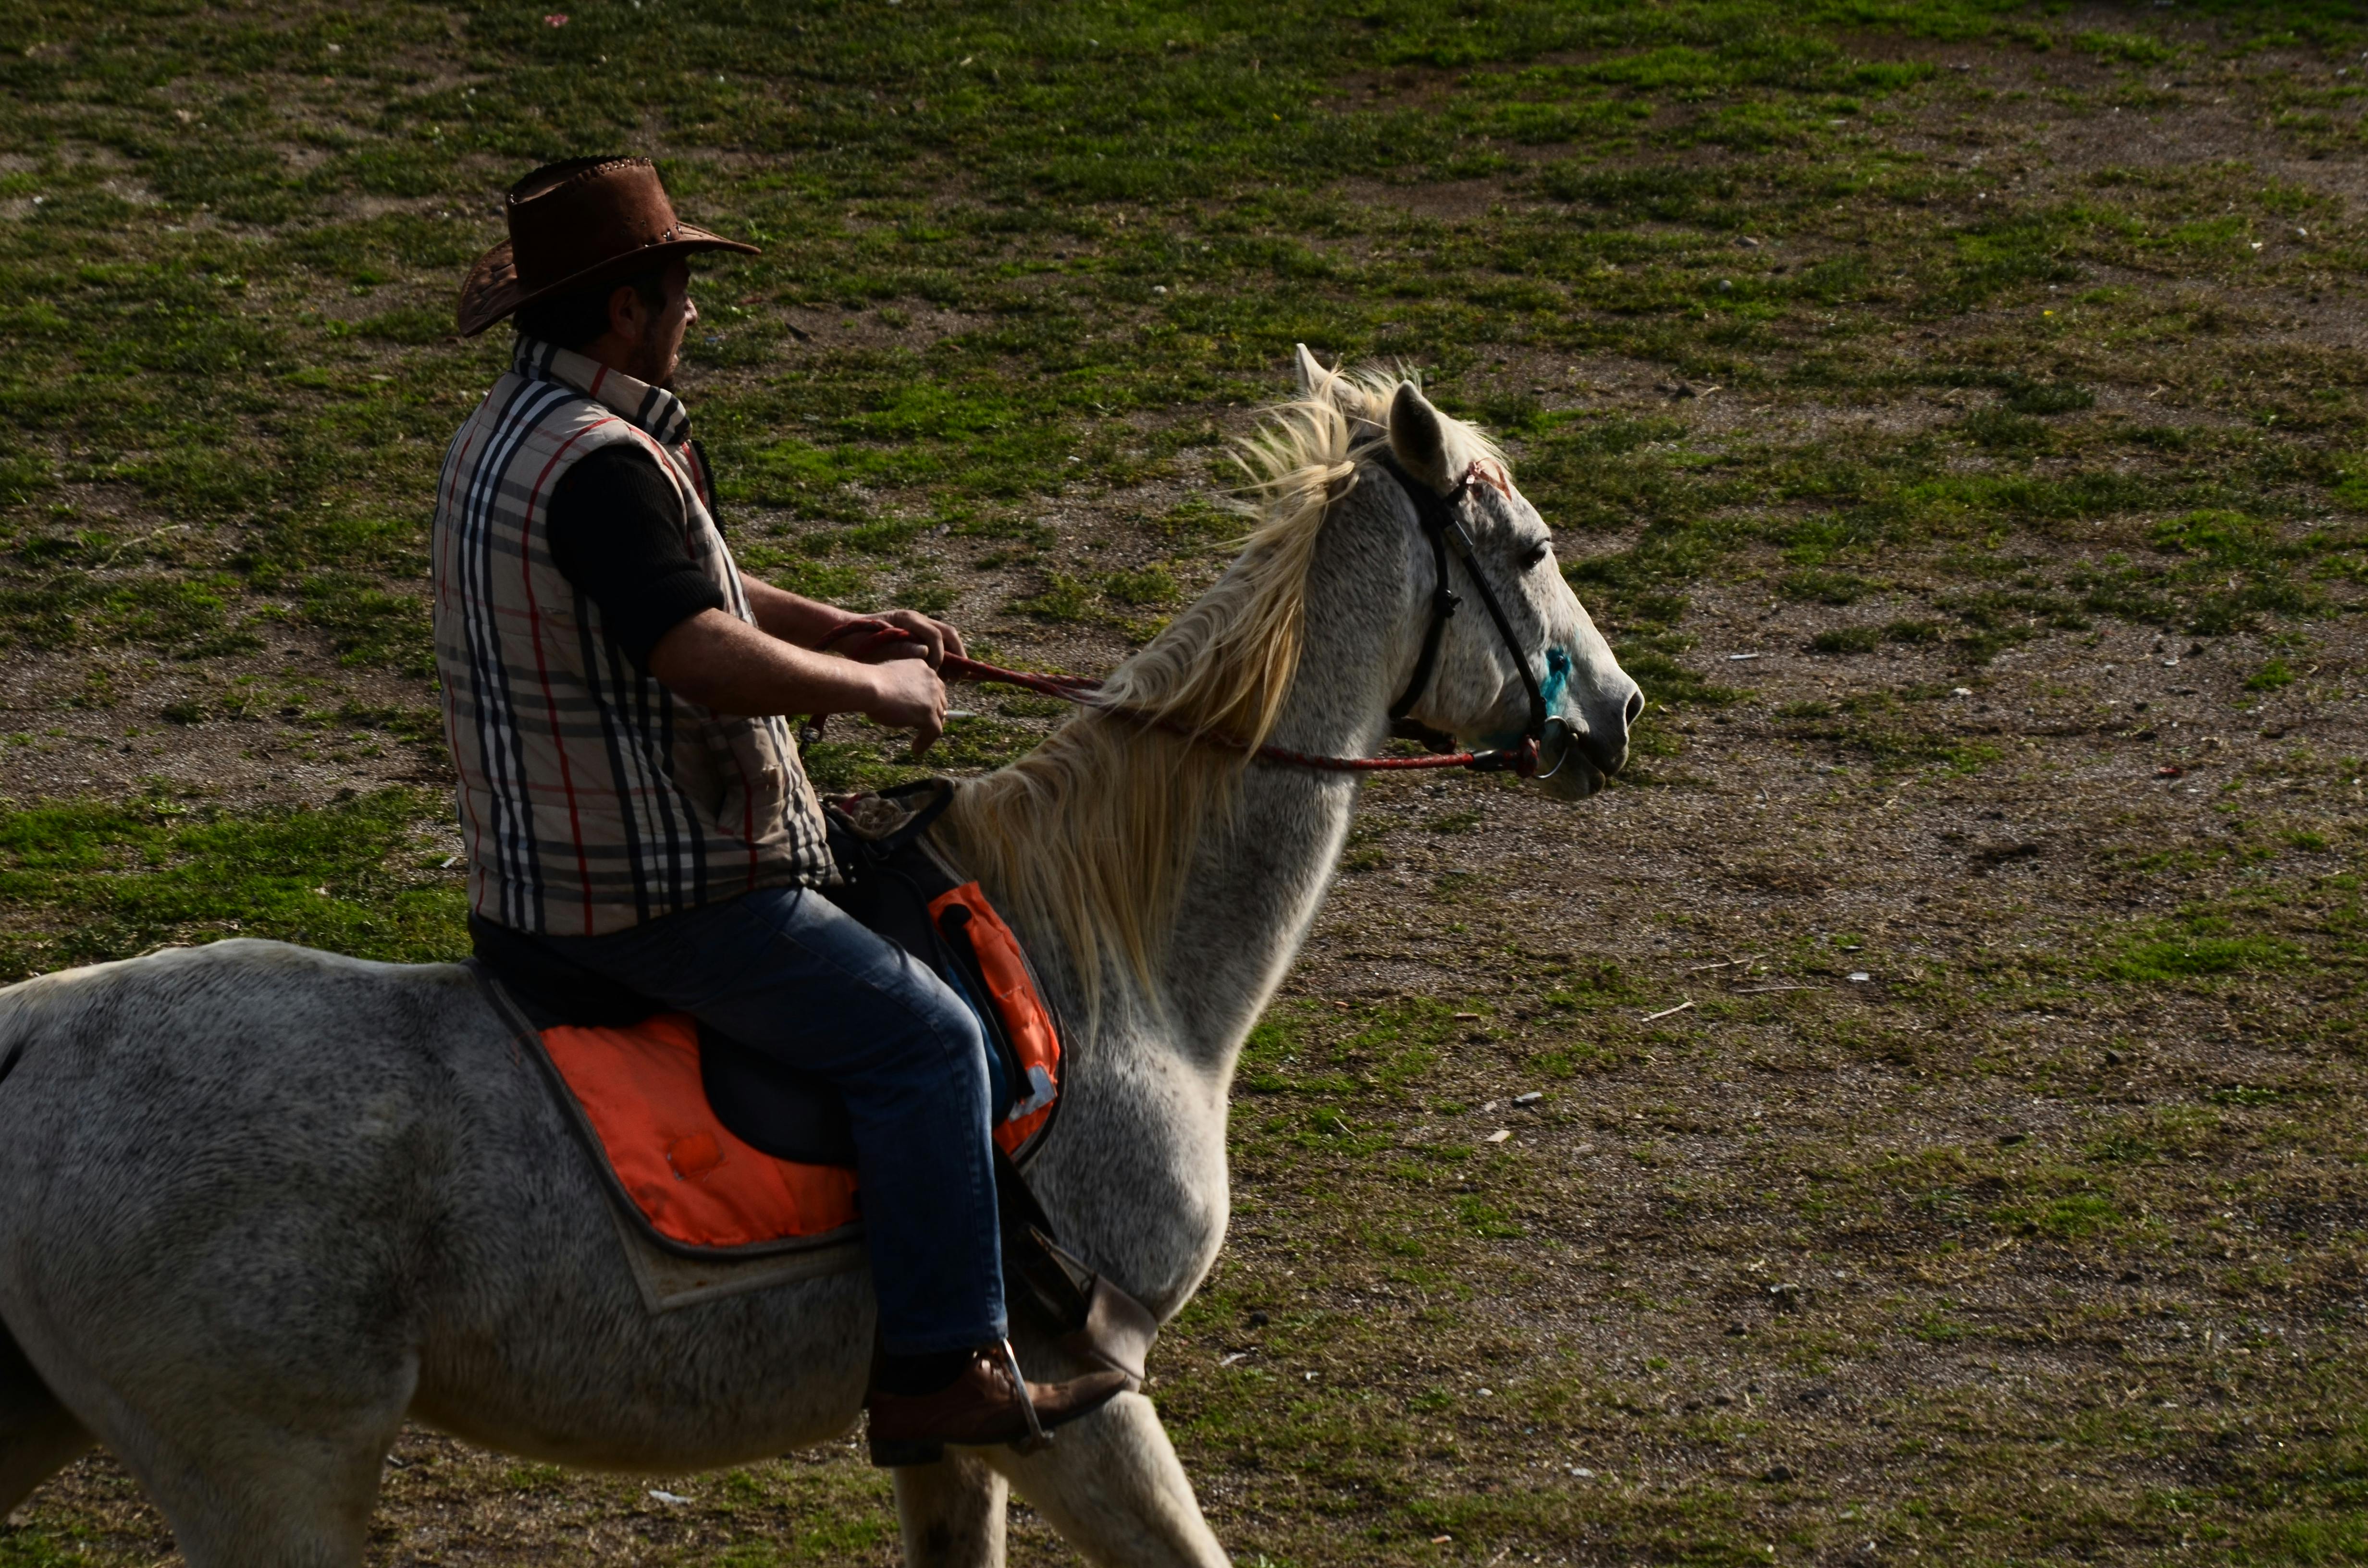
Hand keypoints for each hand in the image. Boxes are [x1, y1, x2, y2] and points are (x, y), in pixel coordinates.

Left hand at [848, 608, 965, 667]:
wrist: (847, 633)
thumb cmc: (859, 641)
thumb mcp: (879, 648)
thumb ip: (902, 649)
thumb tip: (926, 653)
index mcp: (908, 619)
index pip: (936, 634)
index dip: (941, 654)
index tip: (937, 672)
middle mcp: (916, 619)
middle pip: (948, 633)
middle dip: (958, 654)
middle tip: (961, 675)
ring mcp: (917, 625)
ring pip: (945, 638)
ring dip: (953, 657)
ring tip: (955, 677)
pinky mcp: (915, 634)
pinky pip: (937, 643)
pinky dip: (944, 658)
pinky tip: (942, 674)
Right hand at [864, 656, 948, 757]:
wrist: (869, 687)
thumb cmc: (870, 683)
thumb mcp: (892, 678)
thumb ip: (904, 686)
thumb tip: (904, 704)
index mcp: (922, 668)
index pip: (934, 686)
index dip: (931, 700)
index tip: (924, 710)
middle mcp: (931, 679)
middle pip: (940, 701)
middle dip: (934, 714)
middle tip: (924, 727)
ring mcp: (932, 697)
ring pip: (939, 717)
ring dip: (929, 730)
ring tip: (918, 741)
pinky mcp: (928, 714)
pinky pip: (934, 732)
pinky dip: (926, 742)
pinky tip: (915, 749)